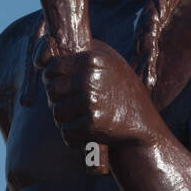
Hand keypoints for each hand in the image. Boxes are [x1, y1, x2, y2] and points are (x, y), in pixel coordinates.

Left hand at [34, 37, 161, 148]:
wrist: (145, 125)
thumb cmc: (124, 90)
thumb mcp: (110, 61)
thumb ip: (82, 53)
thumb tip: (46, 54)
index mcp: (92, 59)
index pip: (52, 67)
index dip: (52, 79)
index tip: (60, 85)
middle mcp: (90, 78)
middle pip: (51, 91)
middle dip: (59, 101)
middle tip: (73, 105)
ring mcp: (91, 101)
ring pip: (56, 113)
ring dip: (65, 120)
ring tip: (81, 118)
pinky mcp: (92, 123)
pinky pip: (66, 132)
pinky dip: (72, 136)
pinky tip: (85, 132)